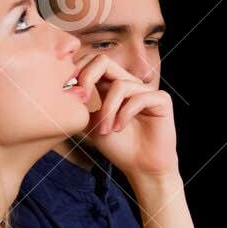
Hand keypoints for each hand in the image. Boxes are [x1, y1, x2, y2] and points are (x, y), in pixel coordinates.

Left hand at [77, 53, 178, 178]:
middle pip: (104, 60)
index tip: (67, 92)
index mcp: (111, 85)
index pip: (92, 61)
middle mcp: (129, 83)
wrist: (141, 167)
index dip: (78, 71)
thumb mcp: (90, 123)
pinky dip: (125, 114)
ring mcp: (146, 90)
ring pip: (120, 85)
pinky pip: (139, 98)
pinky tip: (120, 128)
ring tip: (105, 130)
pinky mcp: (161, 100)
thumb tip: (65, 86)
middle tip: (81, 99)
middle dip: (87, 77)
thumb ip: (82, 104)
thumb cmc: (118, 147)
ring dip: (108, 110)